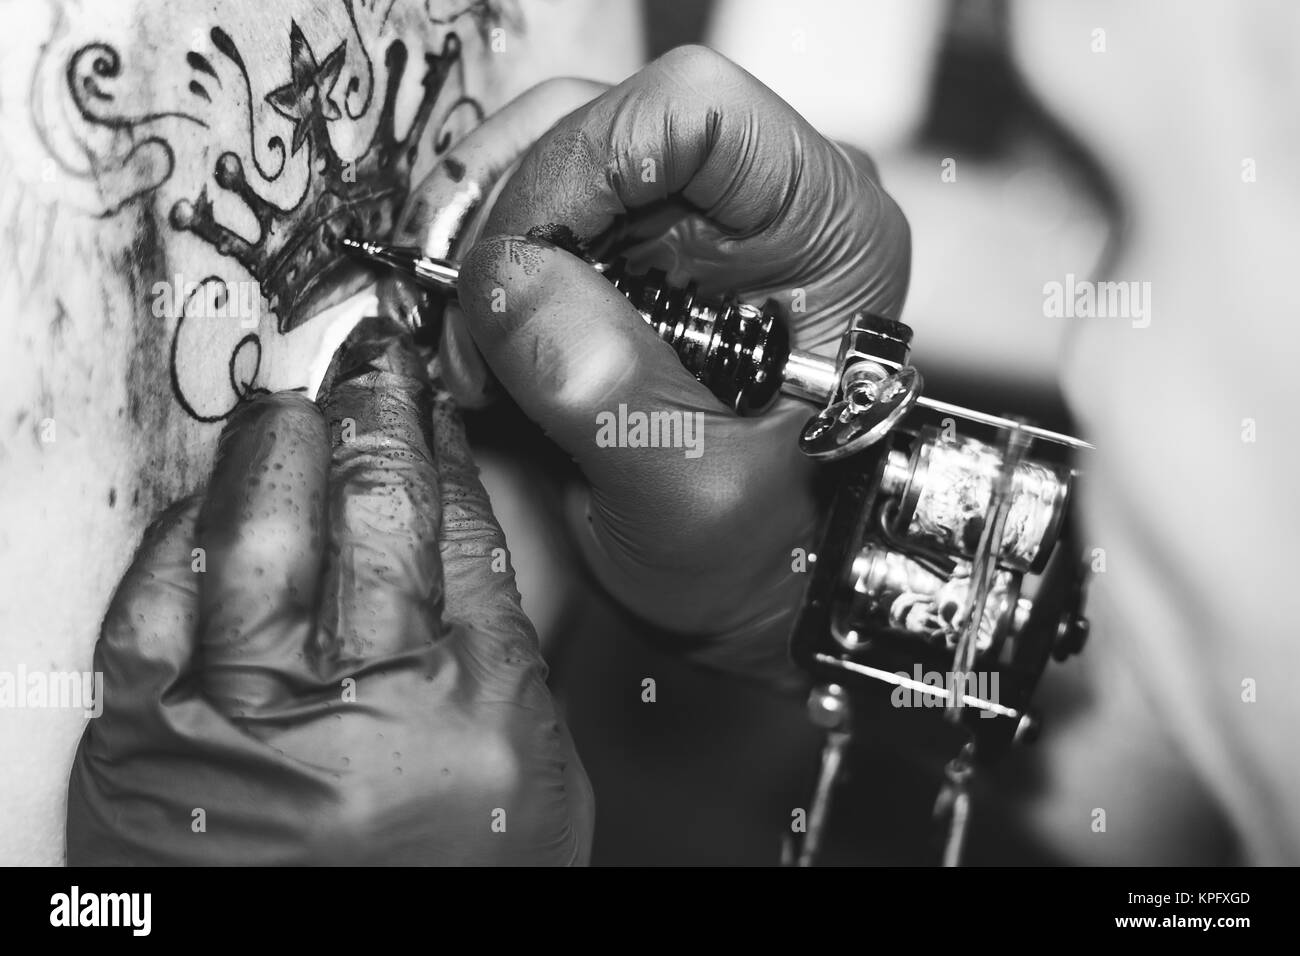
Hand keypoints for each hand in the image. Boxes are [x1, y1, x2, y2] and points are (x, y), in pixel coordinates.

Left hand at [67, 318, 591, 864]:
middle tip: (362, 371)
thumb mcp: (523, 761)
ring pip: (256, 540)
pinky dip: (181, 541)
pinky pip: (152, 607)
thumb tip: (444, 492)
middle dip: (364, 417)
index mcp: (477, 720)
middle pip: (367, 514)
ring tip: (289, 419)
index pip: (456, 528)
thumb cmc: (450, 887)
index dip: (434, 440)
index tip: (420, 395)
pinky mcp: (146, 756)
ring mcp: (243, 739)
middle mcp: (363, 725)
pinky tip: (212, 514)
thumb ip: (492, 627)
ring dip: (274, 453)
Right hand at [456, 46, 910, 685]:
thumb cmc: (759, 547)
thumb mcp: (689, 492)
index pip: (696, 111)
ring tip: (468, 345)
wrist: (748, 578)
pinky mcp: (629, 243)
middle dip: (506, 213)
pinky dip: (482, 262)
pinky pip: (530, 206)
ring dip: (481, 239)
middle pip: (598, 116)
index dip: (581, 163)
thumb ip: (603, 387)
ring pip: (547, 149)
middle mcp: (757, 197)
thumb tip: (496, 280)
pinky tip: (476, 334)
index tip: (517, 265)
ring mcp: (687, 212)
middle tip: (465, 325)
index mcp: (822, 226)